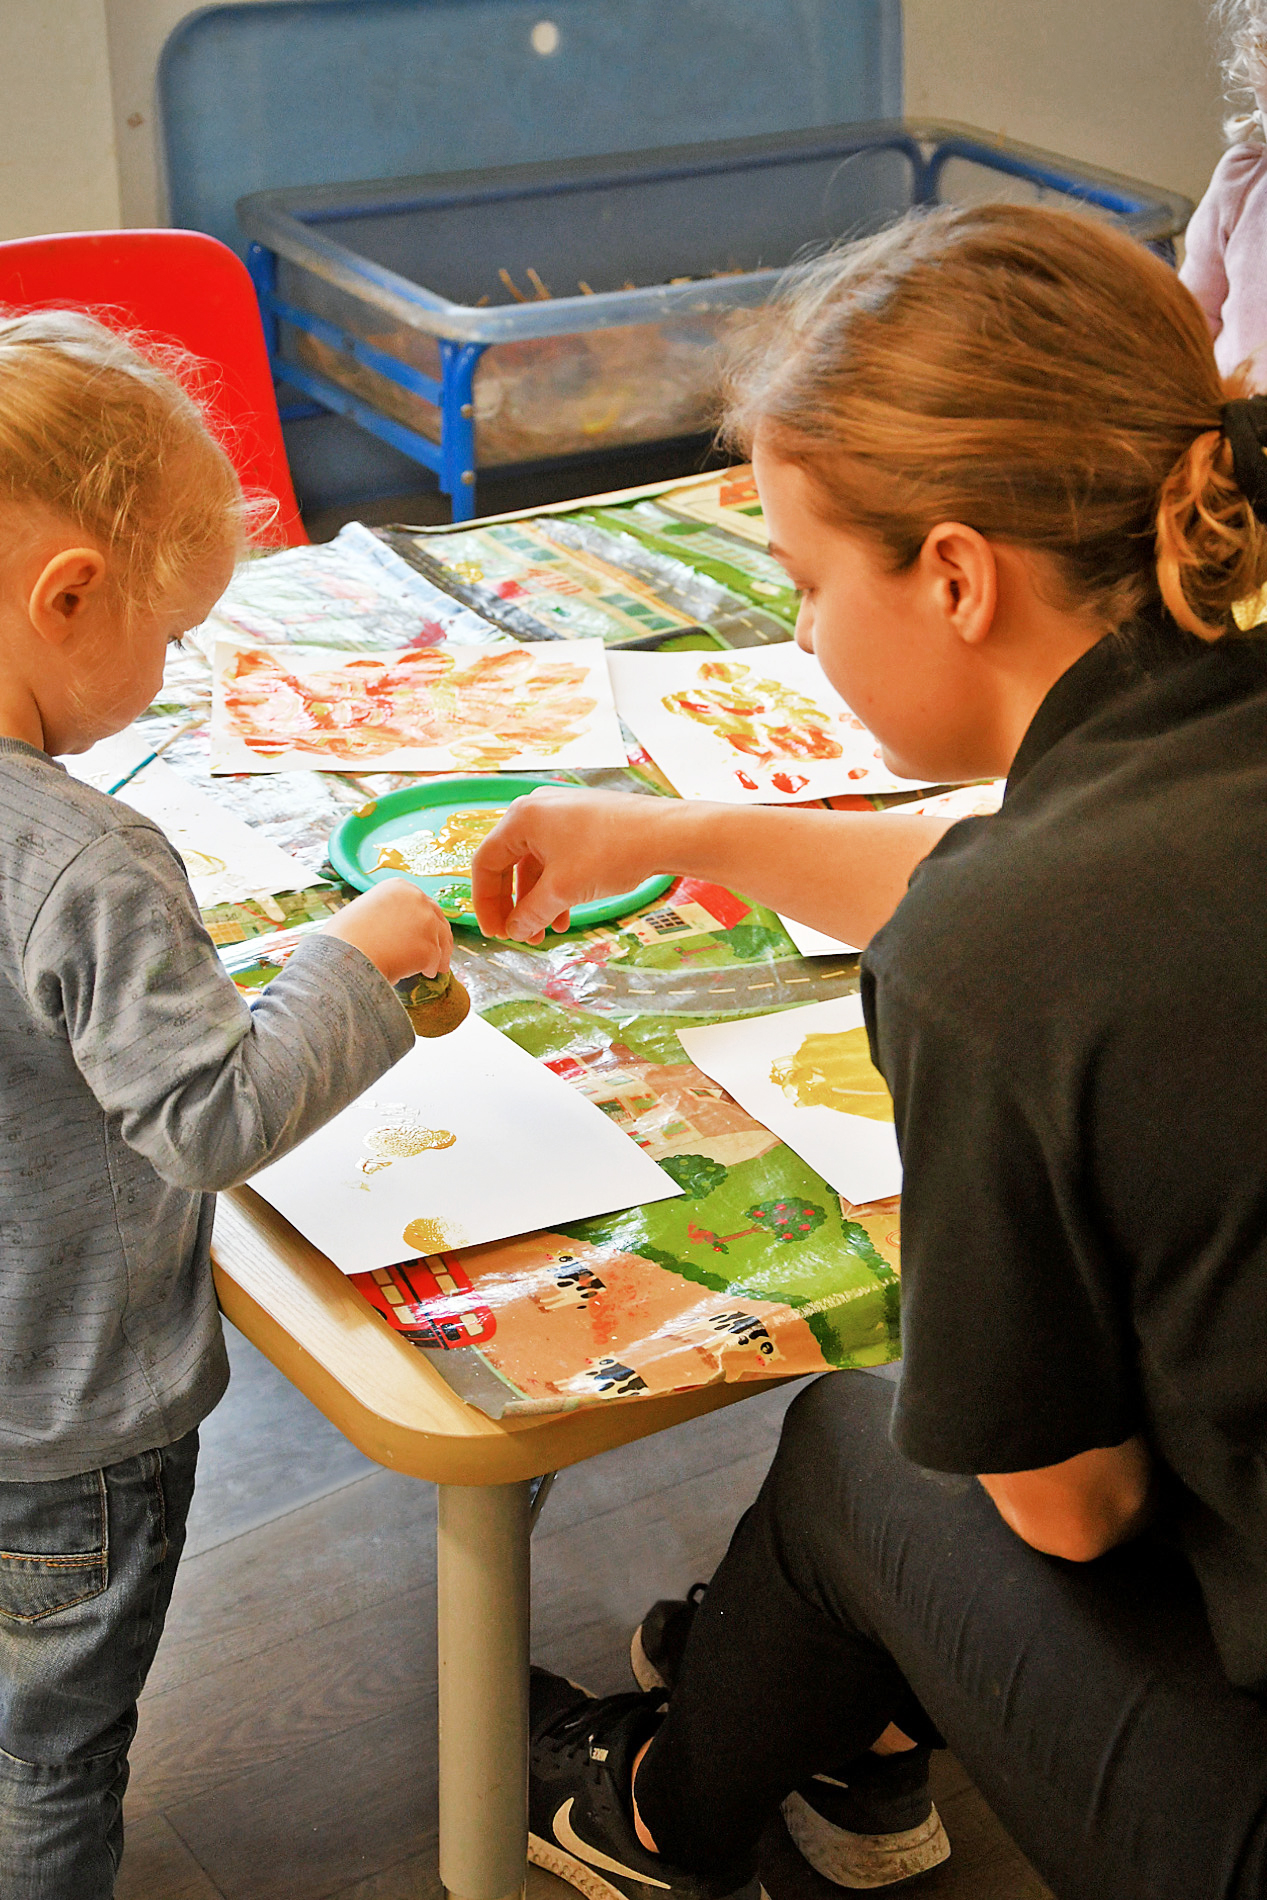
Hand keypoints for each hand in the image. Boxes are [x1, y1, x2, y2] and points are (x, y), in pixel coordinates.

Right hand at [320, 880, 451, 984]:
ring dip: (440, 954)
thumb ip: (386, 911)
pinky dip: (431, 968)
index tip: (425, 930)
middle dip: (439, 936)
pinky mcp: (429, 947)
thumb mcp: (364, 910)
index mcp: (399, 886)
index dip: (425, 919)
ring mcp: (426, 923)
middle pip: (437, 919)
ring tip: (437, 967)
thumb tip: (394, 926)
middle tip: (439, 951)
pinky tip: (426, 974)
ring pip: (441, 940)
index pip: (422, 902)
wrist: (344, 956)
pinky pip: (435, 960)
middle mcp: (417, 899)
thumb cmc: (344, 937)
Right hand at [472, 788, 672, 940]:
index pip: (485, 863)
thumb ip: (530, 913)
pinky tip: (565, 916)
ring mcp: (562, 815)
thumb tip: (514, 930)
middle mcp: (537, 810)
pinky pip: (558, 859)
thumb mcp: (562, 890)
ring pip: (536, 865)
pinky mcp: (584, 823)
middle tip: (517, 935)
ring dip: (537, 901)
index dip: (486, 903)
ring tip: (544, 933)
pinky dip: (557, 888)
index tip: (494, 932)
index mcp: (521, 818)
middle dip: (514, 905)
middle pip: (509, 864)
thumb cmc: (611, 853)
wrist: (666, 833)